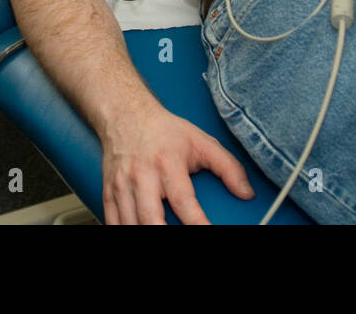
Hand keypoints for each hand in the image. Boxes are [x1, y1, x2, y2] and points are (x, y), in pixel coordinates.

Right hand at [101, 104, 254, 223]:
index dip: (197, 223)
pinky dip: (122, 229)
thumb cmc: (165, 132)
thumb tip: (246, 193)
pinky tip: (137, 230)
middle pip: (151, 218)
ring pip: (130, 223)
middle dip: (163, 234)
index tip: (207, 232)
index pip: (184, 201)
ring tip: (161, 235)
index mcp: (168, 163)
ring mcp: (122, 185)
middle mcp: (143, 175)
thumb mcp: (202, 142)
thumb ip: (228, 168)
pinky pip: (112, 220)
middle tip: (181, 239)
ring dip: (143, 233)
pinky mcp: (109, 191)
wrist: (126, 115)